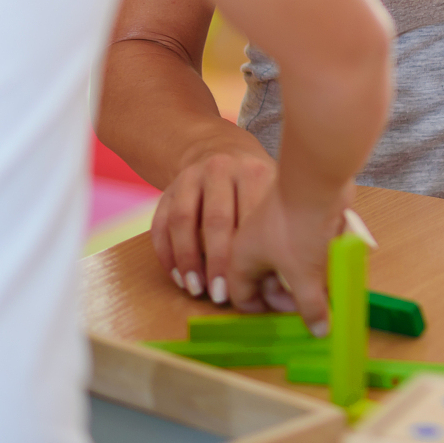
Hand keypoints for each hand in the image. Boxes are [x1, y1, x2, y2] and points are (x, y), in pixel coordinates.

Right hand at [150, 129, 275, 305]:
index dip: (246, 253)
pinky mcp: (168, 188)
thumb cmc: (256, 184)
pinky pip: (161, 222)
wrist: (219, 148)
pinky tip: (178, 277)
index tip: (247, 286)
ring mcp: (191, 177)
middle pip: (216, 219)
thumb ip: (276, 226)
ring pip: (183, 220)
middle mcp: (221, 170)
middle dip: (217, 261)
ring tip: (195, 289)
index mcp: (253, 172)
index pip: (248, 216)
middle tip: (220, 294)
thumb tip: (282, 280)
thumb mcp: (273, 191)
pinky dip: (167, 253)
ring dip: (187, 259)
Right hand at [222, 188, 344, 331]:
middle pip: (265, 281)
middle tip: (313, 299)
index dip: (264, 310)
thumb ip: (310, 307)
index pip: (241, 297)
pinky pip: (300, 245)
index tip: (289, 314)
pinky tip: (331, 258)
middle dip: (289, 293)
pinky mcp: (293, 217)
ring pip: (285, 263)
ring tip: (325, 278)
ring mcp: (273, 229)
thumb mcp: (305, 275)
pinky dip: (313, 256)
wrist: (318, 176)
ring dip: (304, 275)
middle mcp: (252, 243)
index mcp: (241, 258)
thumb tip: (319, 330)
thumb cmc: (300, 226)